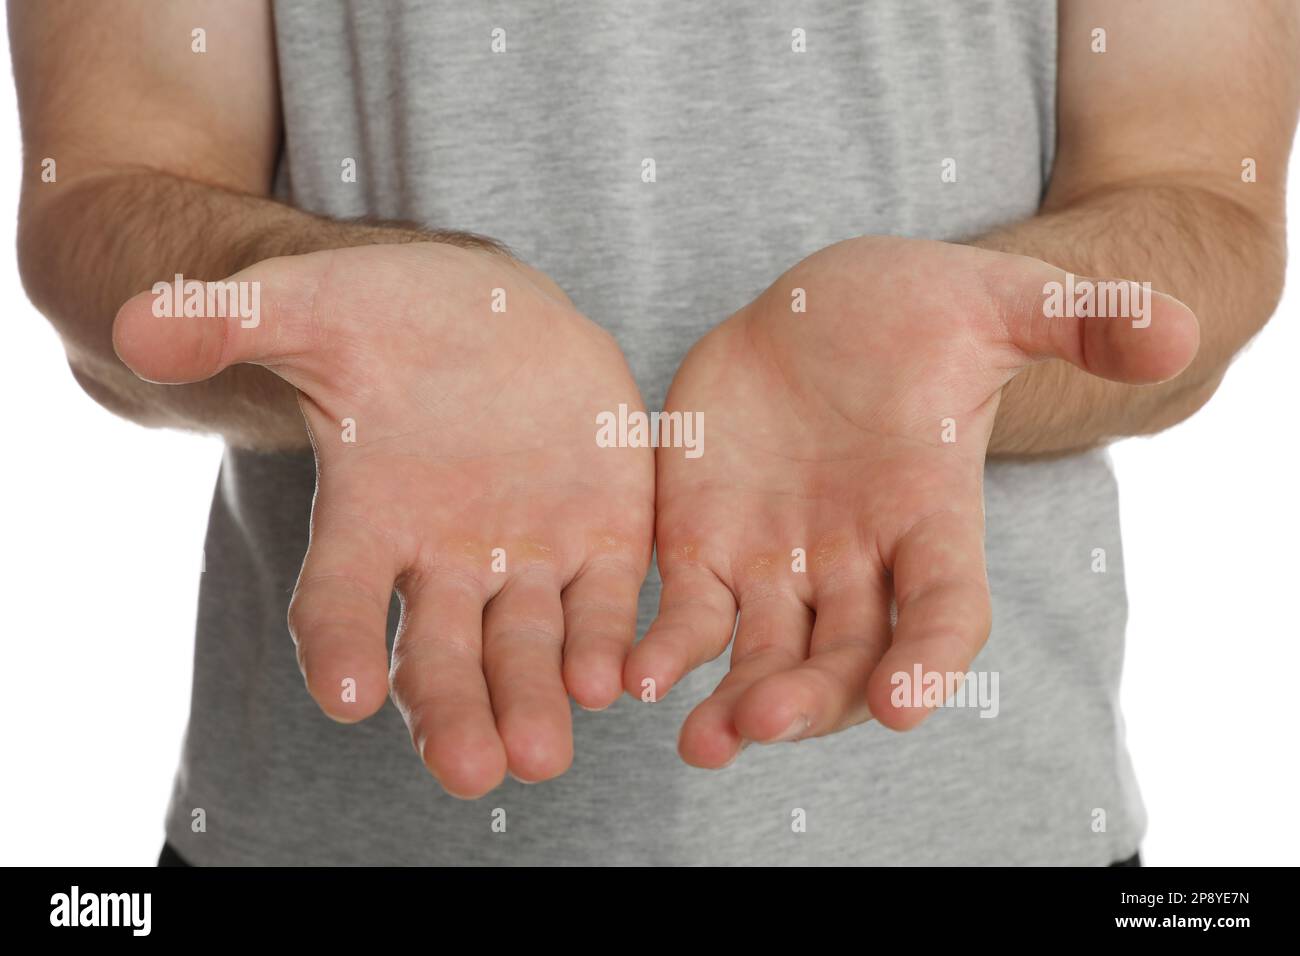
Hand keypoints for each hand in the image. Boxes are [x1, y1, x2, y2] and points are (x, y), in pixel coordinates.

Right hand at [114, 242, 653, 795]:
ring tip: (541, 753)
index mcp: (366, 523)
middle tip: (470, 771)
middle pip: (441, 655)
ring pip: (528, 646)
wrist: (487, 319)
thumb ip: (229, 321)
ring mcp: (526, 556)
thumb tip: (136, 326)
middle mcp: (443, 562)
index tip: (343, 695)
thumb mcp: (305, 307)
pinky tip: (614, 678)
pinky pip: (605, 599)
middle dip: (451, 712)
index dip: (336, 647)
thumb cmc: (381, 319)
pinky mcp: (602, 537)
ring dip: (535, 700)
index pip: (337, 602)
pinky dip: (608, 639)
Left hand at [626, 236, 1197, 766]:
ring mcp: (779, 562)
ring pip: (762, 654)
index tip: (904, 706)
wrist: (827, 317)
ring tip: (700, 736)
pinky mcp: (707, 544)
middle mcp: (859, 563)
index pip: (945, 610)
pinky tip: (629, 671)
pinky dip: (662, 646)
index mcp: (931, 520)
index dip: (930, 660)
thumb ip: (1079, 320)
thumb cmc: (922, 313)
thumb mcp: (999, 300)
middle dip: (810, 696)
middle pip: (844, 658)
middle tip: (761, 725)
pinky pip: (686, 611)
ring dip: (732, 700)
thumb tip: (1177, 332)